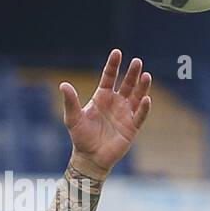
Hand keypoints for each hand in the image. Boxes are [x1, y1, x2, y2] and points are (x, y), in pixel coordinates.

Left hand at [60, 49, 151, 179]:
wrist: (90, 158)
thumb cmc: (80, 137)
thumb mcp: (73, 118)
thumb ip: (70, 101)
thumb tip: (63, 85)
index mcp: (102, 97)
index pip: (109, 77)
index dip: (114, 65)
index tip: (117, 52)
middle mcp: (116, 103)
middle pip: (127, 84)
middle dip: (132, 73)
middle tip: (137, 61)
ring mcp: (125, 114)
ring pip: (136, 97)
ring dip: (142, 87)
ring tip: (146, 75)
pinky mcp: (132, 128)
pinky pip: (139, 115)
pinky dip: (143, 108)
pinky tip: (146, 99)